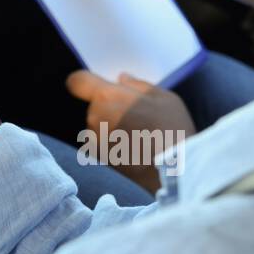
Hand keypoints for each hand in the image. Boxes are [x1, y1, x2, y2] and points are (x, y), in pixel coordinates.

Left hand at [67, 70, 195, 191]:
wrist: (175, 174)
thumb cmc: (173, 131)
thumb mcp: (164, 98)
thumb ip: (139, 86)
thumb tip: (122, 79)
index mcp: (107, 96)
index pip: (78, 81)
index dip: (83, 81)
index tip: (91, 85)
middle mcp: (95, 118)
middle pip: (94, 106)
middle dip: (110, 108)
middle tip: (138, 117)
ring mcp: (96, 141)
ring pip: (99, 128)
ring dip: (112, 129)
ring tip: (140, 137)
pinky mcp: (100, 161)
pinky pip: (104, 146)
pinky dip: (115, 147)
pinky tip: (136, 151)